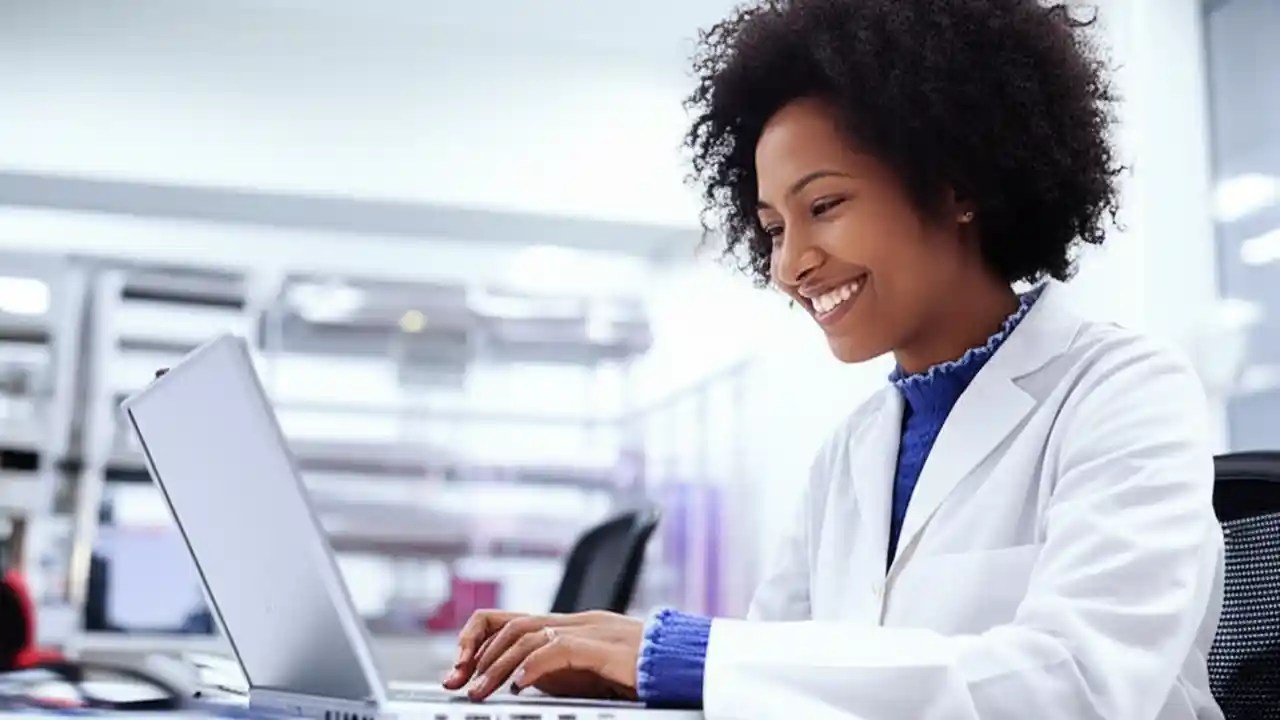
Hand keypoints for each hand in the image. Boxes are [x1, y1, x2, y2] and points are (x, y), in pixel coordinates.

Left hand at [442, 610, 643, 701]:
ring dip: (496, 665)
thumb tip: (520, 677)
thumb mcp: (590, 672)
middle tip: (458, 683)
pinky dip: (533, 666)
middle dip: (478, 653)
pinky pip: (559, 649)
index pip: (514, 621)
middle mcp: (577, 621)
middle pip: (512, 625)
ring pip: (527, 636)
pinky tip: (519, 685)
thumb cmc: (643, 674)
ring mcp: (591, 631)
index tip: (461, 670)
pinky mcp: (604, 648)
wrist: (685, 667)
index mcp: (572, 625)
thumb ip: (558, 668)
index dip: (481, 641)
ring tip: (479, 691)